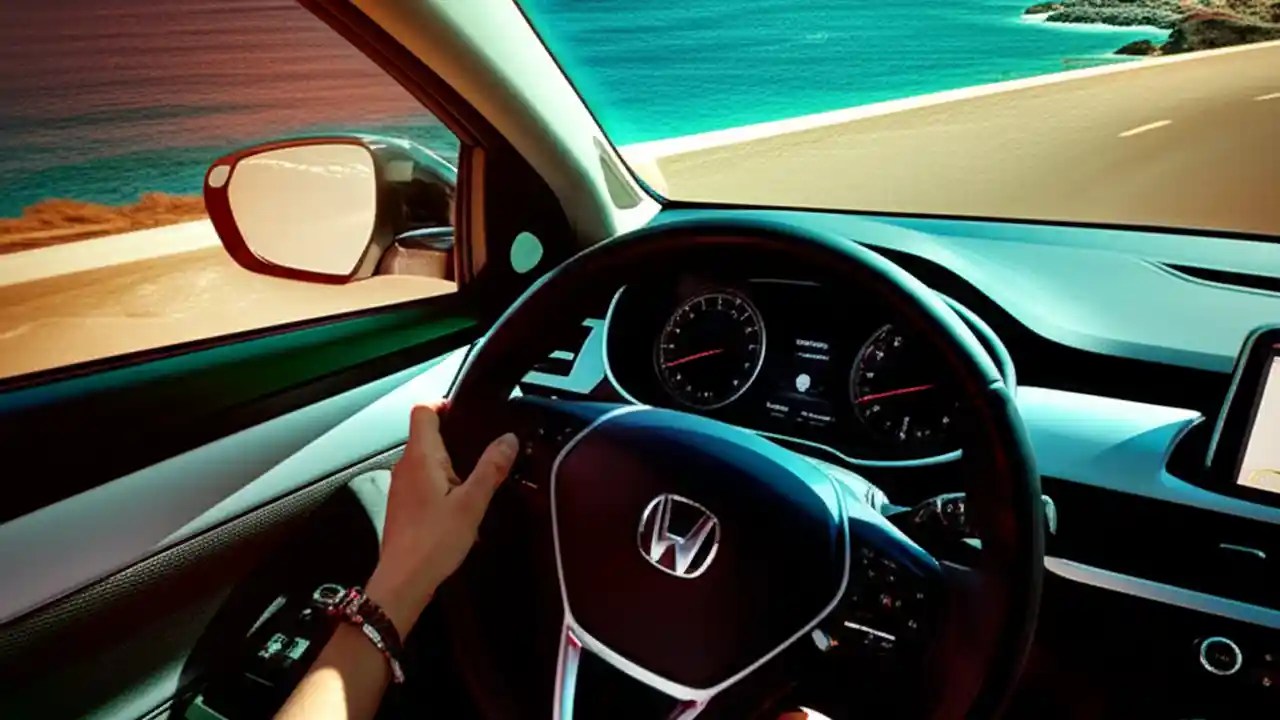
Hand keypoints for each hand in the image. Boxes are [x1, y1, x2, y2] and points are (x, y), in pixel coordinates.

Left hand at [365, 400, 517, 634]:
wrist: (404, 581)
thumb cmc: (433, 543)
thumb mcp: (472, 503)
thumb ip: (491, 468)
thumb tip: (507, 440)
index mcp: (420, 457)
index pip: (423, 411)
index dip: (443, 405)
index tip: (465, 414)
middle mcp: (405, 467)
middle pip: (426, 435)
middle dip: (455, 439)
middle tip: (481, 453)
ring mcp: (401, 486)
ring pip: (425, 461)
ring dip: (449, 466)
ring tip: (474, 484)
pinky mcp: (403, 505)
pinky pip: (423, 482)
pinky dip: (442, 486)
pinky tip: (458, 508)